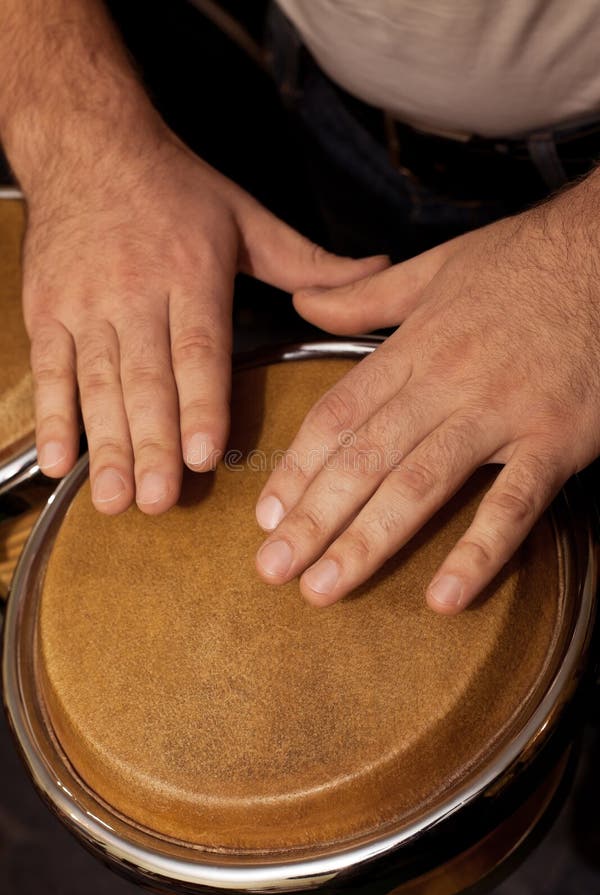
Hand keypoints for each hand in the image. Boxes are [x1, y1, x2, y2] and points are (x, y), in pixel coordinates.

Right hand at [23, 133, 387, 513]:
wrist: (87, 144)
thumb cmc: (173, 187)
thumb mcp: (246, 218)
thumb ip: (309, 260)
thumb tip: (379, 269)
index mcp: (191, 271)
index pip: (197, 347)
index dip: (199, 403)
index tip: (204, 454)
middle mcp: (135, 290)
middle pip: (144, 378)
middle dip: (151, 444)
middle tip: (158, 500)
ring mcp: (85, 304)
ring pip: (97, 383)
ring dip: (105, 444)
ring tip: (114, 498)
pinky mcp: (49, 312)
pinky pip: (51, 371)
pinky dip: (52, 418)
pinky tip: (56, 462)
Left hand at [255, 173, 599, 612]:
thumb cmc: (520, 264)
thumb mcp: (432, 268)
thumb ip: (361, 298)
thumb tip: (300, 301)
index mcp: (413, 348)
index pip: (338, 416)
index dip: (298, 469)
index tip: (266, 515)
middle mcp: (447, 383)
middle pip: (366, 459)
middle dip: (313, 519)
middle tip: (272, 569)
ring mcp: (501, 414)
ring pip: (421, 485)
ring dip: (367, 542)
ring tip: (322, 589)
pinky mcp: (556, 439)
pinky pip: (513, 503)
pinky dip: (479, 551)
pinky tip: (444, 598)